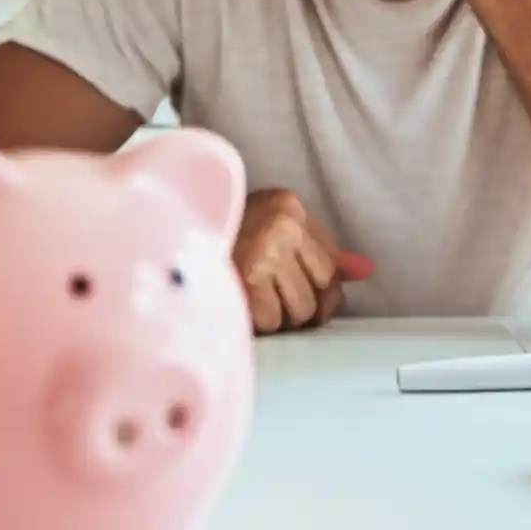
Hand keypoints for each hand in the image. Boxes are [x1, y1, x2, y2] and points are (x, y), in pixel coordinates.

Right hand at [234, 189, 373, 334]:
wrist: (165, 242)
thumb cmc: (221, 242)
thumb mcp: (274, 232)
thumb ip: (323, 252)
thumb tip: (365, 270)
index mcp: (289, 206)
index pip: (332, 267)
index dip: (320, 292)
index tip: (298, 294)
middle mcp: (282, 224)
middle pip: (321, 292)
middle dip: (299, 306)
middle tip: (267, 297)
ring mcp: (265, 250)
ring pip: (300, 311)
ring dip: (276, 316)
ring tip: (251, 298)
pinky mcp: (248, 278)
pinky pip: (272, 320)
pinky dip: (255, 323)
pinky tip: (238, 303)